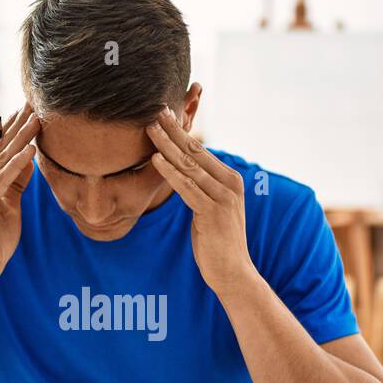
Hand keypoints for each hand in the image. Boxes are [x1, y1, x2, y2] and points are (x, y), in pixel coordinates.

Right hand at [0, 105, 38, 293]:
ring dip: (20, 138)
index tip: (29, 108)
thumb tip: (28, 158)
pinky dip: (15, 165)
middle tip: (35, 102)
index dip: (12, 127)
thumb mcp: (9, 205)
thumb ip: (15, 182)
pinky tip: (30, 150)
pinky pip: (0, 181)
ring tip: (38, 119)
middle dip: (17, 125)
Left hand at [147, 107, 257, 297]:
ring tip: (149, 128)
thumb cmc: (218, 243)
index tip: (164, 114)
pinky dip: (170, 173)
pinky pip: (187, 188)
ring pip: (189, 166)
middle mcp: (230, 183)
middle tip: (154, 109)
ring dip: (167, 146)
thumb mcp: (211, 210)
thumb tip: (186, 176)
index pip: (201, 150)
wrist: (233, 272)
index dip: (181, 131)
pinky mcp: (213, 212)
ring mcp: (223, 197)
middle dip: (173, 130)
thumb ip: (203, 190)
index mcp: (230, 179)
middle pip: (195, 151)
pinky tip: (155, 159)